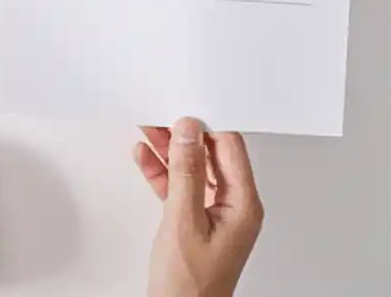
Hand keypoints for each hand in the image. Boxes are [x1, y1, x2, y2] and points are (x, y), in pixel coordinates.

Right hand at [133, 117, 263, 296]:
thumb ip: (186, 173)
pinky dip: (164, 173)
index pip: (229, 149)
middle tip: (159, 117)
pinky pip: (182, 187)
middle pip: (211, 156)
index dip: (206, 126)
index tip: (181, 112)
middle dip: (184, 135)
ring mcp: (216, 214)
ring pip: (193, 169)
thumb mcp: (183, 220)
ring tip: (148, 130)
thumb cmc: (190, 285)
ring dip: (171, 152)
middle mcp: (234, 206)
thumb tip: (188, 133)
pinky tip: (147, 158)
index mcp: (243, 204)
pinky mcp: (197, 221)